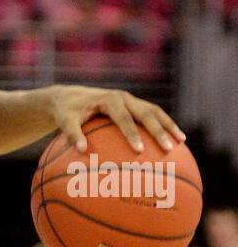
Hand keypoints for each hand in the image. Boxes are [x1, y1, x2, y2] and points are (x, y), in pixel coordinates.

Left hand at [38, 85, 184, 153]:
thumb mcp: (65, 121)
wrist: (71, 96)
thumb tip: (81, 151)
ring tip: (182, 141)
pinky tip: (174, 139)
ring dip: (169, 125)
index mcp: (109, 100)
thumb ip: (72, 134)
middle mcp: (124, 97)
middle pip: (147, 113)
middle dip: (159, 131)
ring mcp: (132, 100)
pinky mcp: (134, 105)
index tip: (139, 150)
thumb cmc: (67, 111)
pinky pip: (153, 114)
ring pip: (155, 111)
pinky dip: (164, 125)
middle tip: (168, 148)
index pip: (124, 118)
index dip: (132, 133)